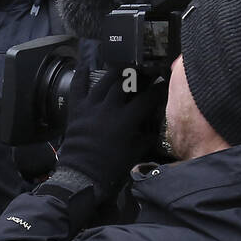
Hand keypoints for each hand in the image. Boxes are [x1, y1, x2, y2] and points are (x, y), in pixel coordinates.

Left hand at [54, 67, 163, 198]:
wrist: (81, 175)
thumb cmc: (110, 168)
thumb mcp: (134, 153)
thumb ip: (145, 138)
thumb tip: (154, 130)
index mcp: (126, 120)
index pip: (147, 99)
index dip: (158, 90)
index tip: (164, 85)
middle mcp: (109, 108)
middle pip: (126, 82)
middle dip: (138, 74)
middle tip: (144, 73)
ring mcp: (91, 106)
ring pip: (105, 80)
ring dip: (116, 72)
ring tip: (124, 68)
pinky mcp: (77, 109)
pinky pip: (78, 87)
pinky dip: (81, 75)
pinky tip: (85, 65)